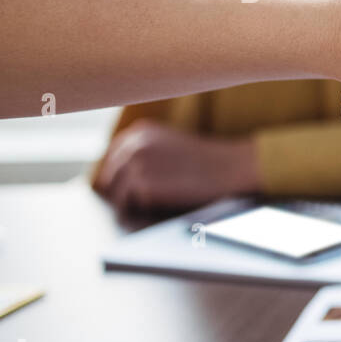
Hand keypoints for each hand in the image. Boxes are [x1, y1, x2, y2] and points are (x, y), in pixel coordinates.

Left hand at [93, 120, 258, 212]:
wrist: (230, 167)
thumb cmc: (206, 161)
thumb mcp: (170, 145)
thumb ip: (144, 152)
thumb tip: (116, 177)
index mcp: (139, 131)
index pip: (112, 158)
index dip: (121, 176)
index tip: (134, 187)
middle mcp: (132, 144)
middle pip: (109, 178)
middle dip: (122, 191)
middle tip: (143, 202)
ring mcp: (135, 164)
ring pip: (116, 193)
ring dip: (131, 202)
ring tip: (156, 205)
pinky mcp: (141, 184)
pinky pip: (129, 205)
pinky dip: (142, 209)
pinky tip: (163, 205)